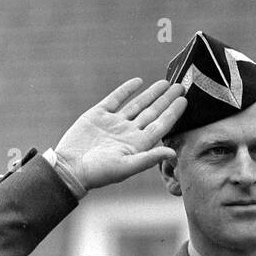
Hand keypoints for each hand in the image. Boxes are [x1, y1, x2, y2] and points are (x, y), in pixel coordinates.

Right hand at [53, 77, 186, 189]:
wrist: (70, 168)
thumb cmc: (99, 173)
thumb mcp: (126, 167)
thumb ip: (149, 158)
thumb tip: (173, 153)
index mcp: (138, 144)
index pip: (160, 125)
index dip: (173, 113)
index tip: (184, 100)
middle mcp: (128, 132)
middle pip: (152, 112)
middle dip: (166, 100)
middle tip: (181, 86)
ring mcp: (114, 123)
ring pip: (137, 104)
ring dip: (151, 94)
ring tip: (165, 83)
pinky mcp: (98, 115)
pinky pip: (115, 98)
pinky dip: (126, 89)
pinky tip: (138, 82)